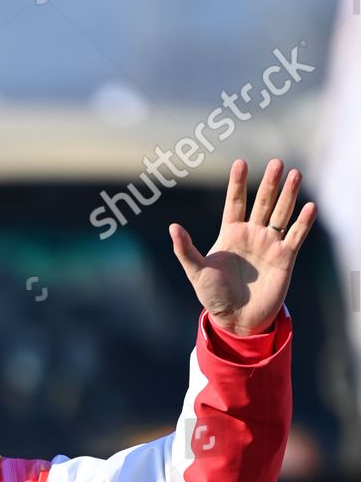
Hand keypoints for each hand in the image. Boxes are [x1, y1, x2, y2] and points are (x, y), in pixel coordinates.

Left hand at [169, 158, 315, 334]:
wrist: (236, 319)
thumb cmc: (213, 295)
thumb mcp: (196, 271)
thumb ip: (186, 249)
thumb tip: (173, 227)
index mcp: (231, 233)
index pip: (235, 202)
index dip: (237, 183)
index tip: (241, 163)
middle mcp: (252, 234)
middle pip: (263, 202)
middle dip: (270, 183)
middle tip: (277, 162)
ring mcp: (269, 245)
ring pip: (281, 214)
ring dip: (289, 195)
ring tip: (296, 174)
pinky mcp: (285, 258)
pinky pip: (295, 237)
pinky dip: (303, 222)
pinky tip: (309, 207)